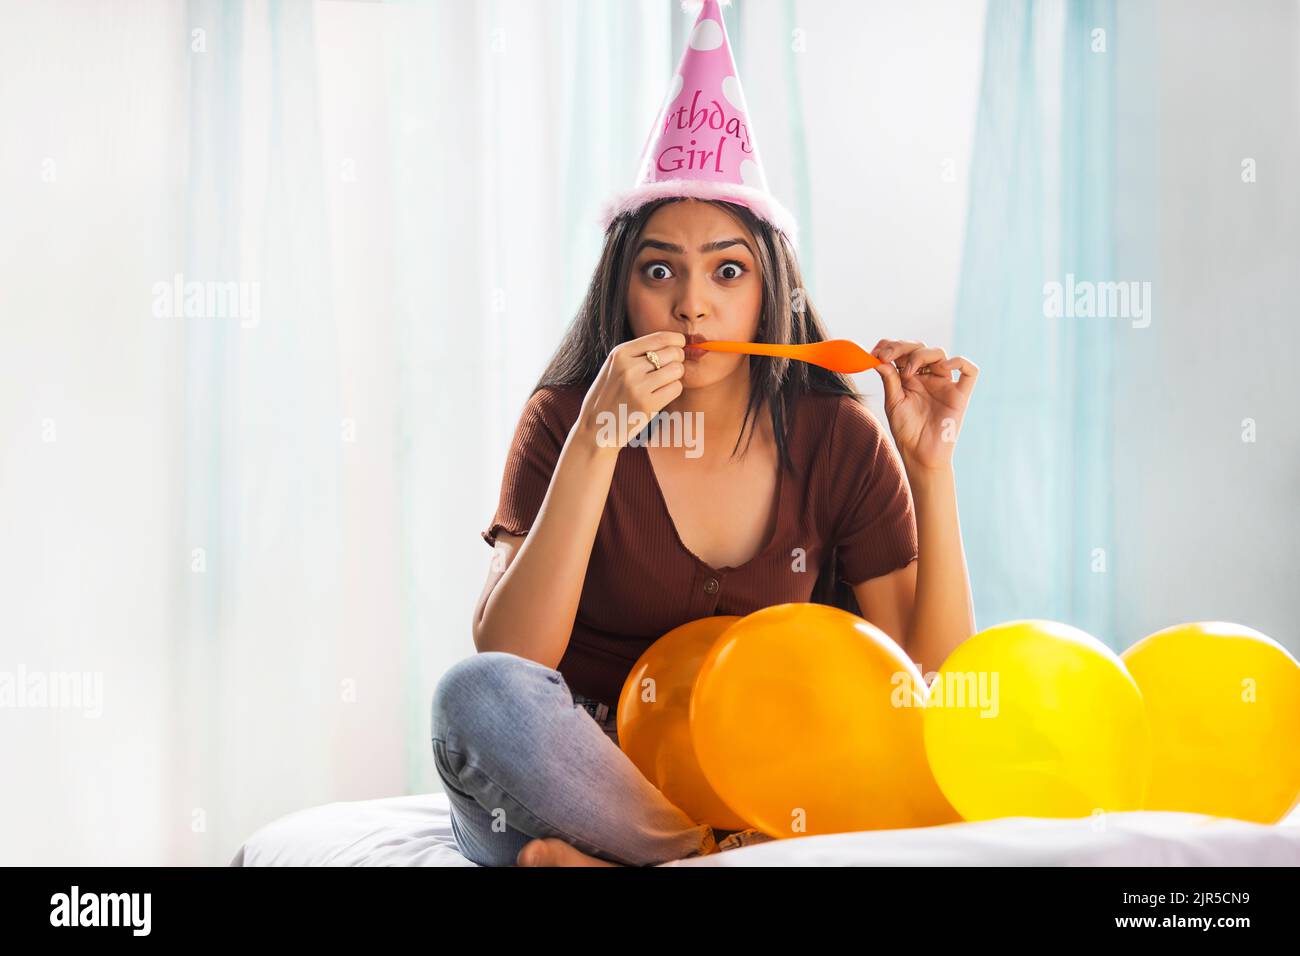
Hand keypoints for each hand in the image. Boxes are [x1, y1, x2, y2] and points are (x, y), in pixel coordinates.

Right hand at [577, 330, 686, 451]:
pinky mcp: (647, 405)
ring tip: (664, 383)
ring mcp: (638, 386)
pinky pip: (675, 388)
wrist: (595, 428)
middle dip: (677, 359)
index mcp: (620, 354)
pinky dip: (673, 391)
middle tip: (671, 368)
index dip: (677, 340)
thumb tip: (673, 343)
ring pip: (677, 370)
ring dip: (676, 376)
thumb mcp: (614, 367)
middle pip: (673, 353)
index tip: (680, 345)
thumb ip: (637, 354)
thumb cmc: (608, 396)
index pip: (660, 337)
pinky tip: (661, 395)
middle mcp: (629, 367)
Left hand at [871, 339, 978, 471]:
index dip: (891, 346)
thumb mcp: (893, 402)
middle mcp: (928, 377)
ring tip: (907, 372)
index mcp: (911, 377)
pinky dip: (960, 362)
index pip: (904, 351)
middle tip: (885, 356)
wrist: (920, 454)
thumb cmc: (906, 430)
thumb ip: (889, 379)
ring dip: (920, 356)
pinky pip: (970, 371)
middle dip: (901, 347)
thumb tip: (879, 357)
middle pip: (920, 347)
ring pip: (939, 354)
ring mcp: (945, 384)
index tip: (876, 351)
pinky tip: (943, 367)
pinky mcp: (960, 394)